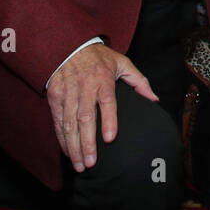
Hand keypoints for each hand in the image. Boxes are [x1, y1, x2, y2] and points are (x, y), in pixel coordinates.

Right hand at [47, 41, 158, 171]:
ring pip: (69, 123)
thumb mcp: (122, 62)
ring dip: (73, 145)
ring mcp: (68, 92)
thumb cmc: (99, 57)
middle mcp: (84, 87)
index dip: (108, 121)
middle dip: (87, 143)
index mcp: (103, 79)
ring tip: (80, 164)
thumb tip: (154, 100)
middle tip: (91, 163)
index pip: (107, 102)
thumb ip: (139, 81)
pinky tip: (68, 152)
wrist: (69, 45)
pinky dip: (61, 138)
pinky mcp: (55, 96)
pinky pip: (57, 120)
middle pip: (85, 118)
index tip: (110, 139)